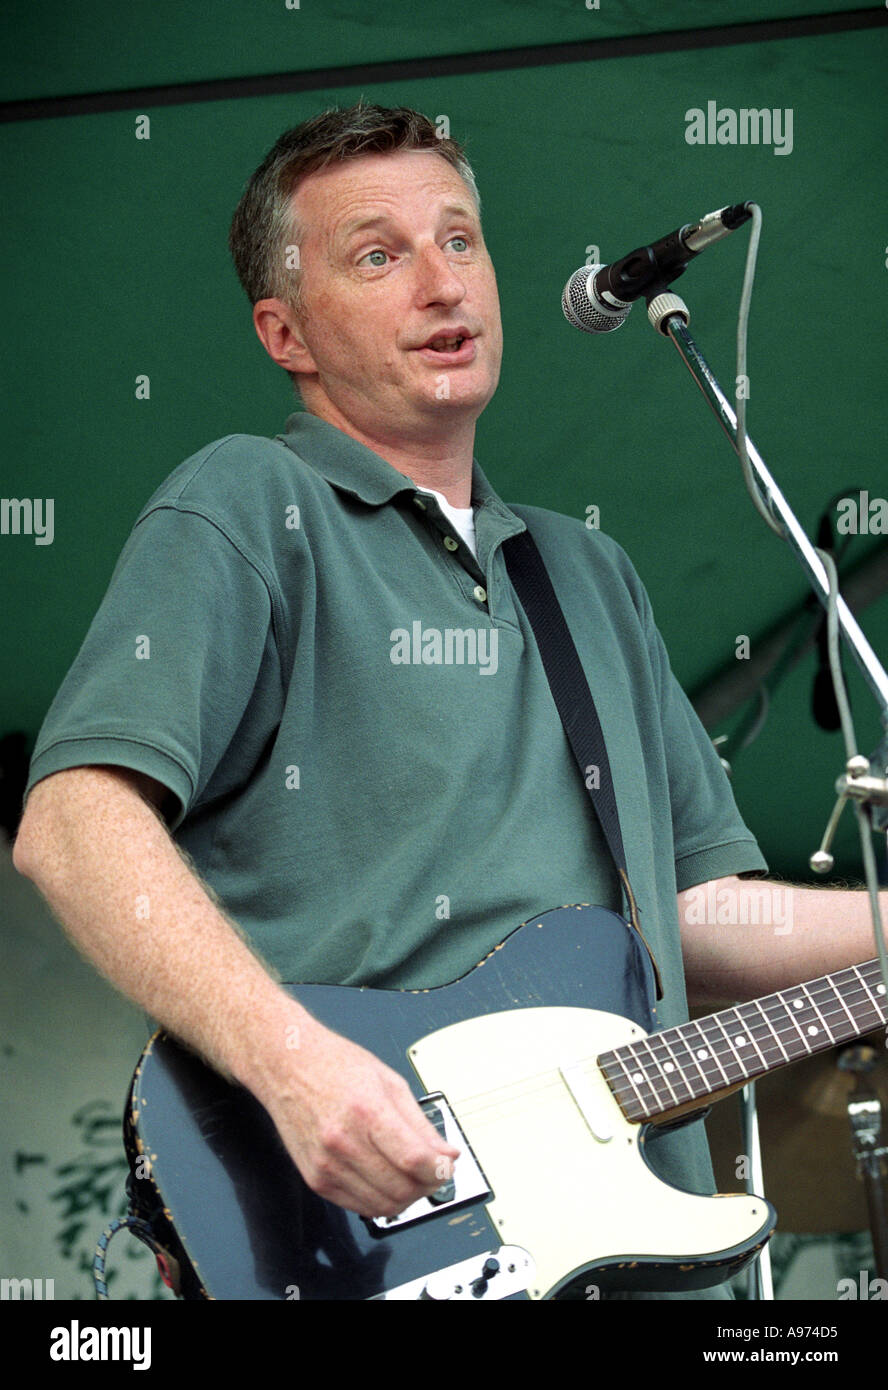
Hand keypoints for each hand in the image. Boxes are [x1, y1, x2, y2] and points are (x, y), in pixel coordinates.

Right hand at [257, 1016, 459, 1218]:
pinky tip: (386, 1180)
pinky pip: (360, 1207)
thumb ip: (421, 1124)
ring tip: (411, 1177)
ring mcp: (327, 1165)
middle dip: (428, 1185)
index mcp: (366, 1111)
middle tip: (434, 1171)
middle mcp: (343, 1142)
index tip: (447, 1165)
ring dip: (407, 1197)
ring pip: (383, 1205)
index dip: (440, 1169)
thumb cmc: (334, 1066)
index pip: (414, 1159)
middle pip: (402, 1188)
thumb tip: (446, 1154)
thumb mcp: (389, 1082)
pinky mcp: (317, 1180)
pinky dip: (381, 1201)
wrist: (287, 1067)